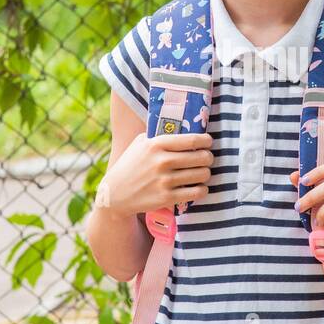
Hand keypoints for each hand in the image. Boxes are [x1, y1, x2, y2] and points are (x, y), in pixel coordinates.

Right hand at [96, 132, 212, 217]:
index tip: (208, 142)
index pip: (192, 140)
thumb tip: (182, 125)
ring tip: (201, 173)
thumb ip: (158, 135)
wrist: (114, 194)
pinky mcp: (166, 198)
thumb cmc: (130, 165)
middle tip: (206, 159)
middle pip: (202, 157)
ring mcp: (164, 181)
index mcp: (156, 144)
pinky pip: (197, 192)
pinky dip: (202, 189)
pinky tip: (198, 187)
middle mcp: (162, 161)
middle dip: (208, 157)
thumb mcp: (140, 143)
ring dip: (206, 174)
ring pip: (202, 174)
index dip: (206, 141)